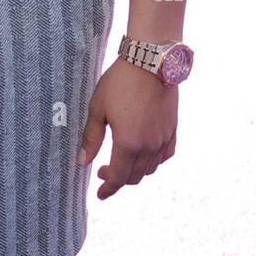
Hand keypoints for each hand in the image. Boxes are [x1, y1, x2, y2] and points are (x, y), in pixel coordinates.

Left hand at [76, 58, 177, 199]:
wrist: (150, 61)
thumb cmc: (119, 82)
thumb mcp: (97, 108)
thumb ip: (91, 138)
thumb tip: (83, 162)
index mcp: (128, 144)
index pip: (118, 177)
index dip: (108, 189)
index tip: (100, 194)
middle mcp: (149, 147)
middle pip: (134, 177)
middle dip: (118, 180)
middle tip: (104, 173)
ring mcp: (163, 139)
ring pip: (150, 168)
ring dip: (135, 171)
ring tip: (121, 162)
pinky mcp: (172, 129)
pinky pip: (165, 155)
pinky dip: (154, 161)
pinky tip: (145, 155)